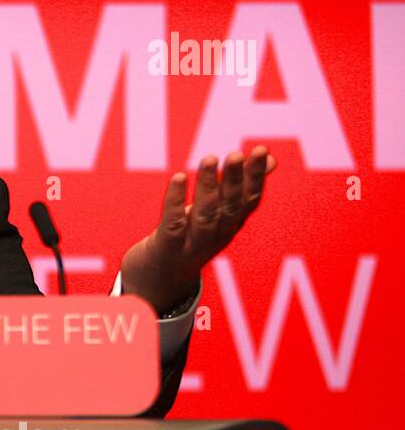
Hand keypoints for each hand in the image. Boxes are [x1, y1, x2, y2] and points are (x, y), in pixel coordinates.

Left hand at [120, 147, 276, 313]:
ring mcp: (192, 244)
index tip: (262, 151)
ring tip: (210, 159)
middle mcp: (217, 237)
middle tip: (236, 154)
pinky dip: (176, 200)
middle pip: (230, 207)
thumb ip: (242, 185)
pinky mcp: (167, 248)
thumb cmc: (191, 236)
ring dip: (209, 187)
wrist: (159, 279)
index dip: (257, 177)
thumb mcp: (219, 212)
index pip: (249, 201)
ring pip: (205, 215)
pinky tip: (179, 178)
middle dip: (234, 180)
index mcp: (231, 226)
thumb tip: (270, 158)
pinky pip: (173, 223)